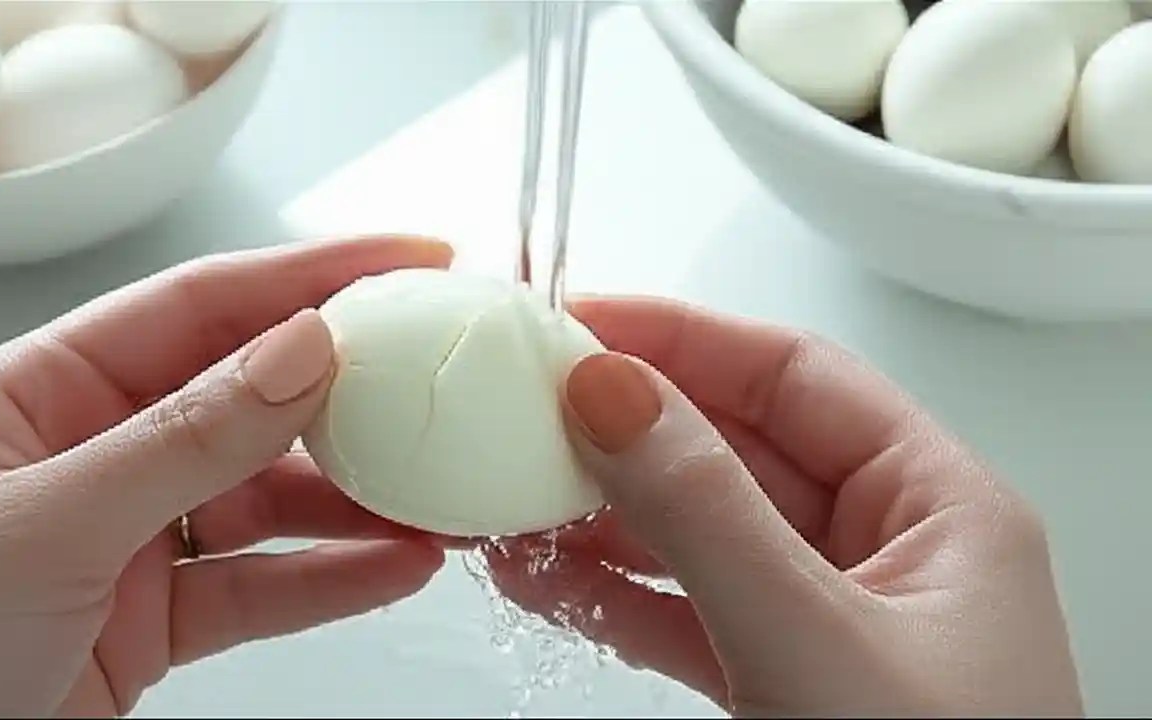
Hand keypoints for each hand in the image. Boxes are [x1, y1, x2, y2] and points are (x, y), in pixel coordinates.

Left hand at [0, 236, 452, 717]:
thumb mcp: (44, 526)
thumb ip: (181, 441)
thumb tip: (300, 352)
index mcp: (46, 391)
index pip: (199, 306)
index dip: (310, 276)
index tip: (406, 262)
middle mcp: (97, 452)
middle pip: (251, 399)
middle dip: (354, 396)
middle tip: (446, 387)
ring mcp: (131, 538)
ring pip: (269, 499)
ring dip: (359, 500)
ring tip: (441, 500)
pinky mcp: (156, 621)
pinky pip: (262, 587)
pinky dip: (331, 581)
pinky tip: (395, 568)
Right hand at [484, 296, 1082, 716]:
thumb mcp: (813, 640)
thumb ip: (707, 513)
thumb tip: (614, 395)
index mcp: (940, 509)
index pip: (795, 377)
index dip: (684, 338)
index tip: (582, 324)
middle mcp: (887, 552)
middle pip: (736, 446)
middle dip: (627, 426)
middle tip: (526, 402)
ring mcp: (826, 618)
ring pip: (697, 529)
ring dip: (601, 510)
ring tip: (511, 487)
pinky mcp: (776, 680)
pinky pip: (682, 610)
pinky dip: (609, 592)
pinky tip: (543, 576)